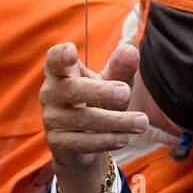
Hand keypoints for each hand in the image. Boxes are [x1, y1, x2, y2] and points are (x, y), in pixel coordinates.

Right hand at [40, 41, 147, 192]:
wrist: (85, 143)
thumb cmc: (99, 102)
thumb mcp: (113, 84)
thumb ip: (121, 68)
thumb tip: (131, 50)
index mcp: (61, 72)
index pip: (54, 60)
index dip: (60, 55)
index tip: (71, 51)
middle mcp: (51, 94)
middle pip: (71, 89)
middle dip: (101, 91)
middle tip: (126, 92)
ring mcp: (52, 119)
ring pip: (82, 118)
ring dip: (115, 120)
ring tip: (142, 122)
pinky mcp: (58, 143)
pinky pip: (82, 141)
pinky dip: (106, 140)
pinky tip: (125, 138)